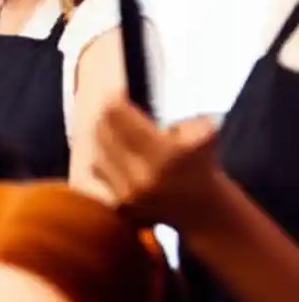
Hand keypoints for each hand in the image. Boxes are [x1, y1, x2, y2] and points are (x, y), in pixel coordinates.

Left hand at [92, 97, 220, 227]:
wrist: (204, 210)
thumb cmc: (201, 162)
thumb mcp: (202, 131)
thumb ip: (174, 112)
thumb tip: (140, 91)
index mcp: (168, 153)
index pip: (119, 114)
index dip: (115, 99)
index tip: (116, 92)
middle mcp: (145, 175)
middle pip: (103, 130)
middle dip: (108, 117)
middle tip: (115, 109)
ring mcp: (130, 193)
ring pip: (98, 149)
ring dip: (106, 138)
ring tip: (121, 134)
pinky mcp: (120, 206)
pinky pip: (98, 170)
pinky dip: (106, 160)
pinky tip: (122, 158)